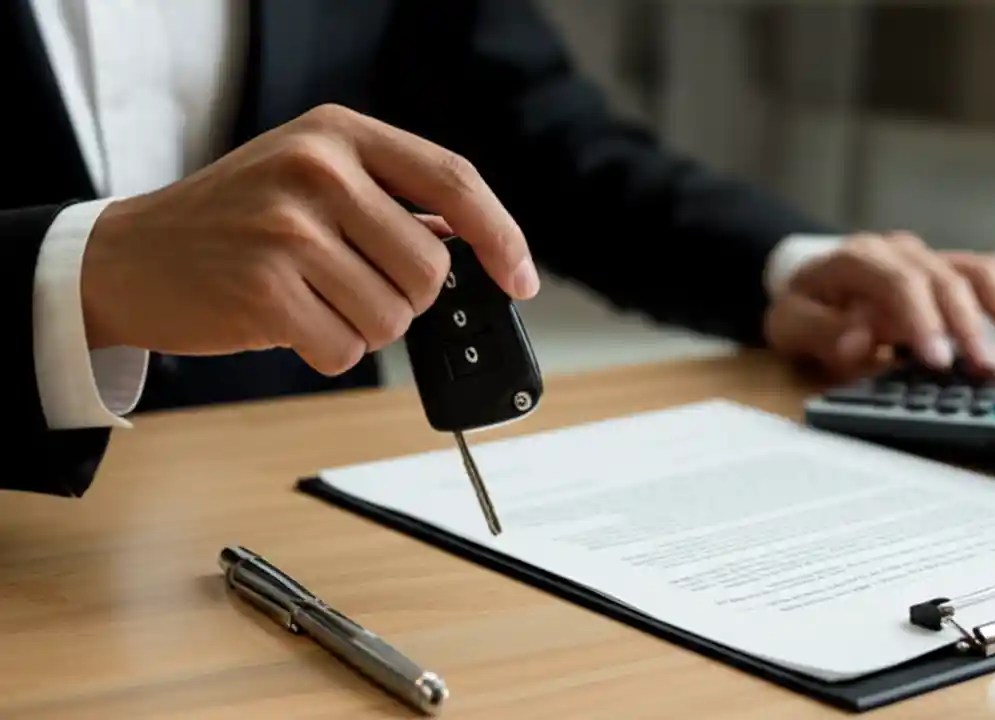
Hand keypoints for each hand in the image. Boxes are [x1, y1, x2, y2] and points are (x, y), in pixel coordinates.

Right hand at [82, 104, 538, 375]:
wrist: (130, 256)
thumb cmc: (232, 221)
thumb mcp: (309, 179)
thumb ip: (389, 201)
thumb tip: (475, 248)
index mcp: (339, 135)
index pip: (454, 180)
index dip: (501, 237)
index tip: (521, 279)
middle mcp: (317, 171)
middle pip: (430, 267)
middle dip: (407, 298)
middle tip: (357, 288)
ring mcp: (288, 229)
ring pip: (394, 317)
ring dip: (363, 328)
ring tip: (313, 300)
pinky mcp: (264, 290)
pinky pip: (346, 349)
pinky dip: (328, 351)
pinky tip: (289, 322)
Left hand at [764, 232, 994, 377]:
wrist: (811, 283)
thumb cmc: (803, 307)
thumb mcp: (789, 324)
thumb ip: (821, 332)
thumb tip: (858, 342)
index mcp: (857, 260)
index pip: (900, 282)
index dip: (924, 320)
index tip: (939, 360)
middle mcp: (899, 251)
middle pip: (947, 278)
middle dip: (971, 326)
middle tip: (988, 368)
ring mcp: (928, 256)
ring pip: (979, 269)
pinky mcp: (948, 268)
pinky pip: (992, 267)